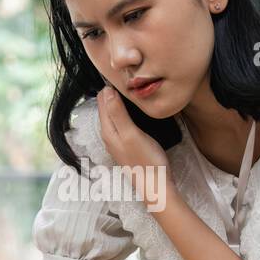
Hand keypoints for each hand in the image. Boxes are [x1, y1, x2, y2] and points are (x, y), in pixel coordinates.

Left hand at [97, 86, 172, 205]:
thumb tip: (106, 91)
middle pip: (106, 107)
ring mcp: (117, 141)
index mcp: (107, 130)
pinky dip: (124, 113)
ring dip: (117, 102)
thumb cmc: (146, 161)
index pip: (103, 100)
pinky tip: (132, 111)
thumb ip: (118, 113)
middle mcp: (109, 135)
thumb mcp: (131, 134)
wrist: (156, 186)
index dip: (109, 86)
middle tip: (123, 76)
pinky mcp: (127, 145)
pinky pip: (121, 123)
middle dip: (111, 92)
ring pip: (113, 115)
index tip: (119, 73)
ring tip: (128, 88)